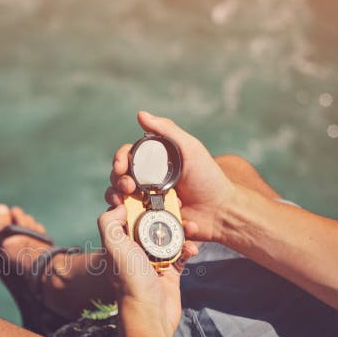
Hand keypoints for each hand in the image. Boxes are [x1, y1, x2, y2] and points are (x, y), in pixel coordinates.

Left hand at [97, 204, 192, 336]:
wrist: (151, 315)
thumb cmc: (131, 281)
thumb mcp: (113, 248)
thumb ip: (109, 223)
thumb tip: (120, 206)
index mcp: (120, 242)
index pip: (128, 214)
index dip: (139, 201)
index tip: (154, 191)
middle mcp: (135, 249)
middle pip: (152, 222)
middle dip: (167, 213)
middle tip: (179, 206)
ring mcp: (154, 260)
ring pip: (170, 236)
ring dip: (182, 230)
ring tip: (192, 227)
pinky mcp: (170, 271)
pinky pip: (182, 253)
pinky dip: (189, 249)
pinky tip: (192, 249)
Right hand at [106, 111, 235, 241]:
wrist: (221, 212)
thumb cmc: (208, 178)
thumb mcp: (190, 149)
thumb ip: (167, 130)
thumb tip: (141, 114)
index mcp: (153, 163)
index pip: (127, 158)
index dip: (119, 160)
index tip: (121, 166)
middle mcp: (147, 182)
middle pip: (118, 179)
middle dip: (117, 182)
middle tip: (128, 188)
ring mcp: (147, 202)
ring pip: (119, 201)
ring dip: (117, 201)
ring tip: (126, 205)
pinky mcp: (150, 221)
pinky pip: (133, 222)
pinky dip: (134, 219)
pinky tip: (147, 217)